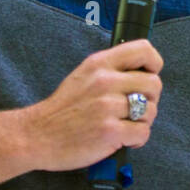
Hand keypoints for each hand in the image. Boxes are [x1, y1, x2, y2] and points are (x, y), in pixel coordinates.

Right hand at [20, 39, 162, 171]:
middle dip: (150, 99)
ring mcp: (107, 107)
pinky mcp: (109, 131)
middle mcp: (105, 81)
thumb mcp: (84, 75)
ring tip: (124, 125)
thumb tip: (144, 70)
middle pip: (154, 84)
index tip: (149, 76)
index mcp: (100, 63)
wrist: (36, 135)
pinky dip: (136, 140)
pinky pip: (143, 133)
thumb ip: (111, 70)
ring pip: (151, 110)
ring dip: (143, 122)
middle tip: (134, 109)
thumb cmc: (63, 109)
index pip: (144, 50)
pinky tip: (122, 139)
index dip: (154, 64)